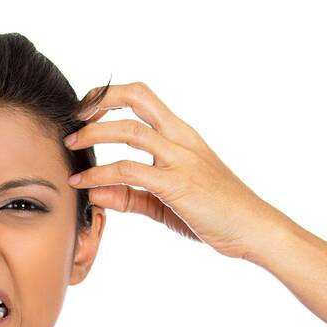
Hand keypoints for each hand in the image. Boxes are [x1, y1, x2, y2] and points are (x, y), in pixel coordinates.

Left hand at [64, 82, 286, 259]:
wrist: (254, 230)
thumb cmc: (216, 215)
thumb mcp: (165, 203)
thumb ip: (130, 196)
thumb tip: (94, 191)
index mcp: (182, 136)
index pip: (143, 97)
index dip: (111, 96)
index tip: (85, 111)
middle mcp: (182, 139)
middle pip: (137, 97)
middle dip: (100, 101)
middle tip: (72, 119)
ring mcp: (181, 159)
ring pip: (131, 130)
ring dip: (94, 134)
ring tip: (71, 146)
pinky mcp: (178, 184)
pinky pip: (132, 171)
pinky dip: (102, 174)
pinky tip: (84, 183)